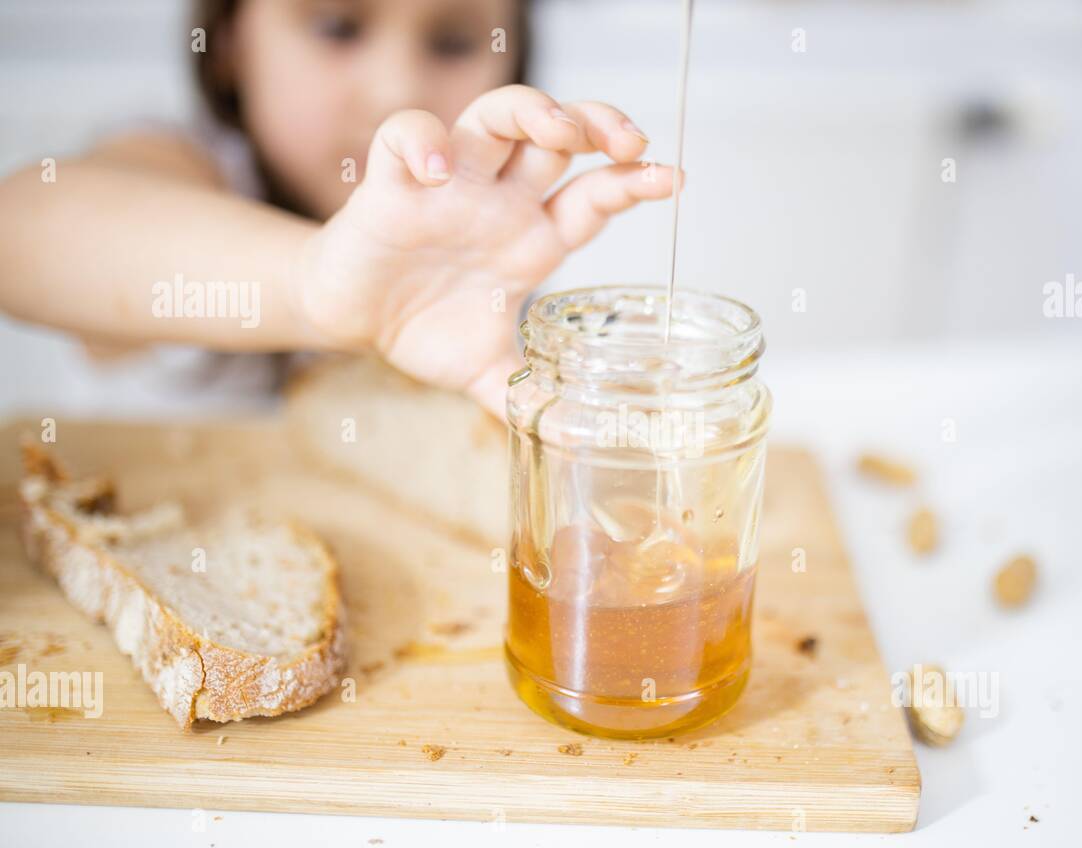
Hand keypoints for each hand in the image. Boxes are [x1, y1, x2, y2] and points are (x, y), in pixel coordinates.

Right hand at [297, 85, 679, 413]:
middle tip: (628, 142)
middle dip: (597, 125)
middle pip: (555, 136)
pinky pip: (405, 134)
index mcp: (531, 239)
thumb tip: (580, 441)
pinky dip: (424, 142)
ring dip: (533, 112)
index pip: (592, 197)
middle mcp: (498, 201)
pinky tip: (439, 170)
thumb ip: (530, 399)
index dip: (632, 183)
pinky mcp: (391, 182)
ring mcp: (449, 185)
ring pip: (495, 115)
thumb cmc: (422, 330)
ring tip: (558, 132)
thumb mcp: (486, 373)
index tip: (672, 180)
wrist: (350, 321)